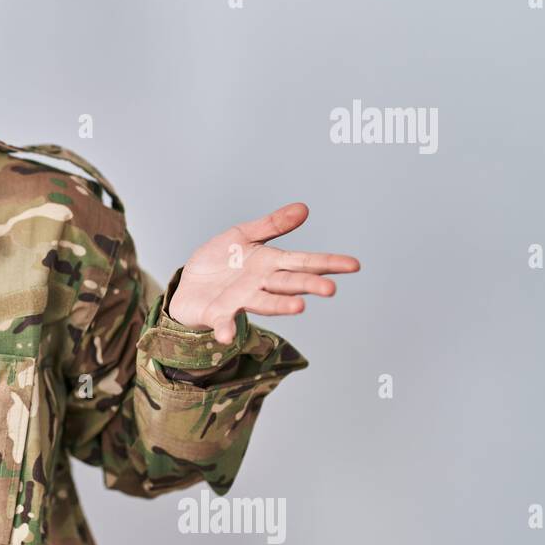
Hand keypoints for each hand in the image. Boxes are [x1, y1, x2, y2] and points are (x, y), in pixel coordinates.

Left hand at [166, 203, 359, 344]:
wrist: (190, 281)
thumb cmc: (222, 260)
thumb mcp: (243, 235)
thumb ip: (272, 225)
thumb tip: (304, 208)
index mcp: (270, 264)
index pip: (304, 262)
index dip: (328, 263)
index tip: (354, 265)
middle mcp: (261, 284)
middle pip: (289, 283)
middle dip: (308, 286)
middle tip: (330, 289)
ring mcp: (241, 300)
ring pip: (264, 302)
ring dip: (280, 306)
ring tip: (298, 307)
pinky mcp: (218, 313)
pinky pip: (223, 321)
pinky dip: (226, 329)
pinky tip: (227, 335)